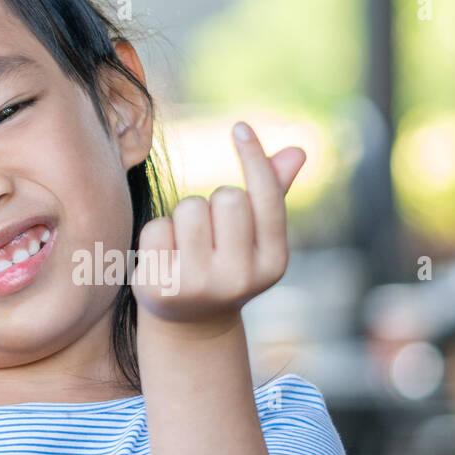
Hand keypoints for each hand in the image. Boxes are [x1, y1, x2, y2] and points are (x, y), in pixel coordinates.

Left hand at [132, 121, 304, 332]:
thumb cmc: (227, 265)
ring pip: (190, 208)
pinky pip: (157, 228)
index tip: (239, 128)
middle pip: (227, 197)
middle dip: (216, 201)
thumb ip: (273, 194)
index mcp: (273, 263)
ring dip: (185, 216)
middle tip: (212, 230)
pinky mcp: (162, 287)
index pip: (267, 199)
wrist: (191, 326)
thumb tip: (297, 152)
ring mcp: (200, 285)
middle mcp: (240, 278)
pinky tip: (166, 259)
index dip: (254, 158)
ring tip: (188, 245)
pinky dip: (158, 236)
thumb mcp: (255, 238)